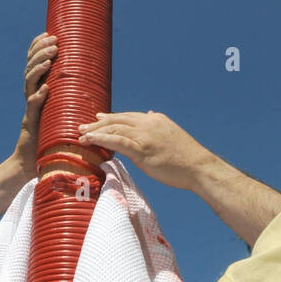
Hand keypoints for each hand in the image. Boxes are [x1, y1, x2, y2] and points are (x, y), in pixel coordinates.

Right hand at [12, 33, 57, 179]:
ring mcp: (30, 108)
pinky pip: (32, 106)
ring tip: (50, 58)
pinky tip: (45, 88)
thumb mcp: (62, 112)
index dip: (38, 47)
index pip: (34, 63)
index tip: (49, 34)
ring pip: (29, 81)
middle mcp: (31, 95)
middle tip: (54, 41)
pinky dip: (38, 96)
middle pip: (30, 66)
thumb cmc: (52, 138)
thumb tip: (95, 85)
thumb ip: (71, 98)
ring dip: (39, 67)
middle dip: (40, 51)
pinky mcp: (30, 123)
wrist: (35, 163)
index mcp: (38, 90)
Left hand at [79, 110, 205, 191]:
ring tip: (81, 135)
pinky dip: (100, 138)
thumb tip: (149, 114)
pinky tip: (89, 140)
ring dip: (95, 131)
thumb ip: (157, 126)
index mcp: (154, 119)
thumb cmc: (186, 157)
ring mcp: (144, 136)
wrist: (199, 167)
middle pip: (117, 120)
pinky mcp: (142, 150)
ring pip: (113, 128)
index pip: (127, 116)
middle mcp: (148, 123)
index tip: (98, 118)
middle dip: (98, 123)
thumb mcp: (171, 134)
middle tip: (82, 126)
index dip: (111, 117)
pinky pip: (116, 141)